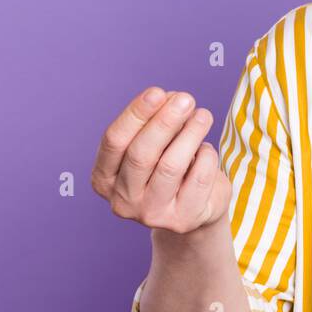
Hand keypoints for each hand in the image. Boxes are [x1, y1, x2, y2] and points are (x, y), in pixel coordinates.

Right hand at [90, 87, 232, 234]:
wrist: (195, 207)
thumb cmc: (170, 167)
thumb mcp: (157, 144)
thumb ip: (156, 122)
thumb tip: (172, 98)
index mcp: (104, 178)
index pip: (114, 141)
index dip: (135, 114)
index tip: (157, 92)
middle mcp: (122, 200)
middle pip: (141, 154)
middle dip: (164, 121)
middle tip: (186, 99)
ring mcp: (152, 214)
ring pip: (171, 166)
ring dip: (190, 134)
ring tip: (203, 115)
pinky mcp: (183, 220)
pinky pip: (198, 178)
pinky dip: (206, 156)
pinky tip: (207, 149)